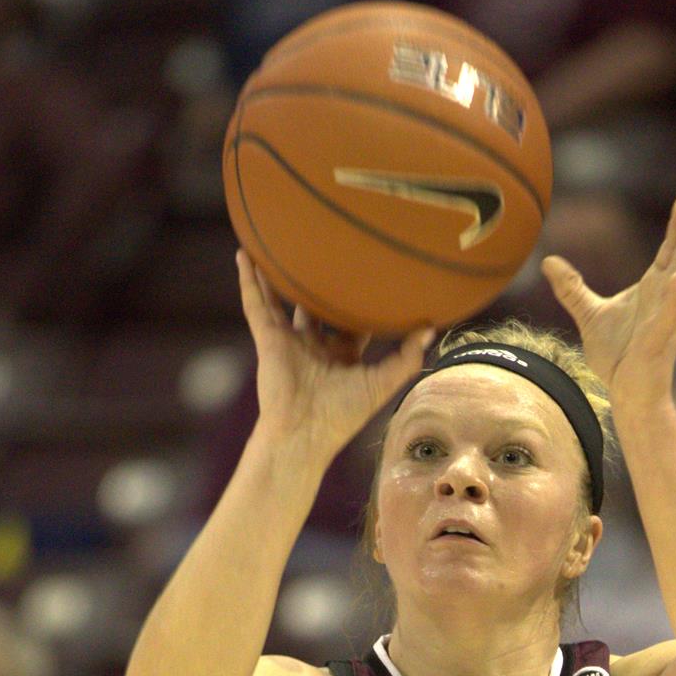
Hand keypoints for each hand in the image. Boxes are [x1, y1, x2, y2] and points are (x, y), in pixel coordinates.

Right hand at [235, 250, 431, 462]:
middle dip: (321, 282)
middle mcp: (314, 344)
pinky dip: (248, 280)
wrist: (305, 433)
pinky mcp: (269, 338)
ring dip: (277, 273)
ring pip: (282, 298)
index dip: (363, 302)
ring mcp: (289, 339)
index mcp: (340, 355)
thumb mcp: (382, 384)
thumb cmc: (343, 415)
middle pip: (317, 305)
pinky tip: (244, 253)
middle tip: (331, 249)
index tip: (376, 278)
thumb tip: (430, 329)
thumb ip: (406, 358)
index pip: (352, 322)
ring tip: (276, 242)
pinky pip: (256, 303)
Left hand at [543, 190, 675, 414]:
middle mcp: (667, 296)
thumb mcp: (589, 315)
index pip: (671, 248)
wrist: (628, 395)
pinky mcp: (659, 338)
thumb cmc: (618, 358)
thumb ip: (572, 289)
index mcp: (655, 287)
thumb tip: (549, 262)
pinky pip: (670, 312)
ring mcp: (667, 315)